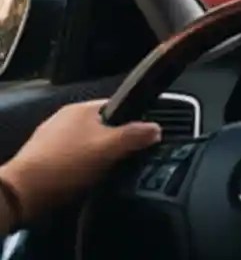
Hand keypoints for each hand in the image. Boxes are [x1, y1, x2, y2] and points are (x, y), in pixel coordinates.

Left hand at [0, 99, 161, 221]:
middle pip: (103, 127)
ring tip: (101, 173)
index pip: (118, 107)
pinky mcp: (42, 156)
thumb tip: (156, 129)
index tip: (141, 140)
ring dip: (96, 157)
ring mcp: (51, 137)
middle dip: (114, 143)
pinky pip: (72, 158)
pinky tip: (82, 180)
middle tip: (122, 160)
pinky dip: (80, 167)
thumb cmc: (65, 165)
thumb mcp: (110, 148)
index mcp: (82, 108)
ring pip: (86, 144)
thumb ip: (136, 135)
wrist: (24, 192)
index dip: (134, 122)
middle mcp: (65, 117)